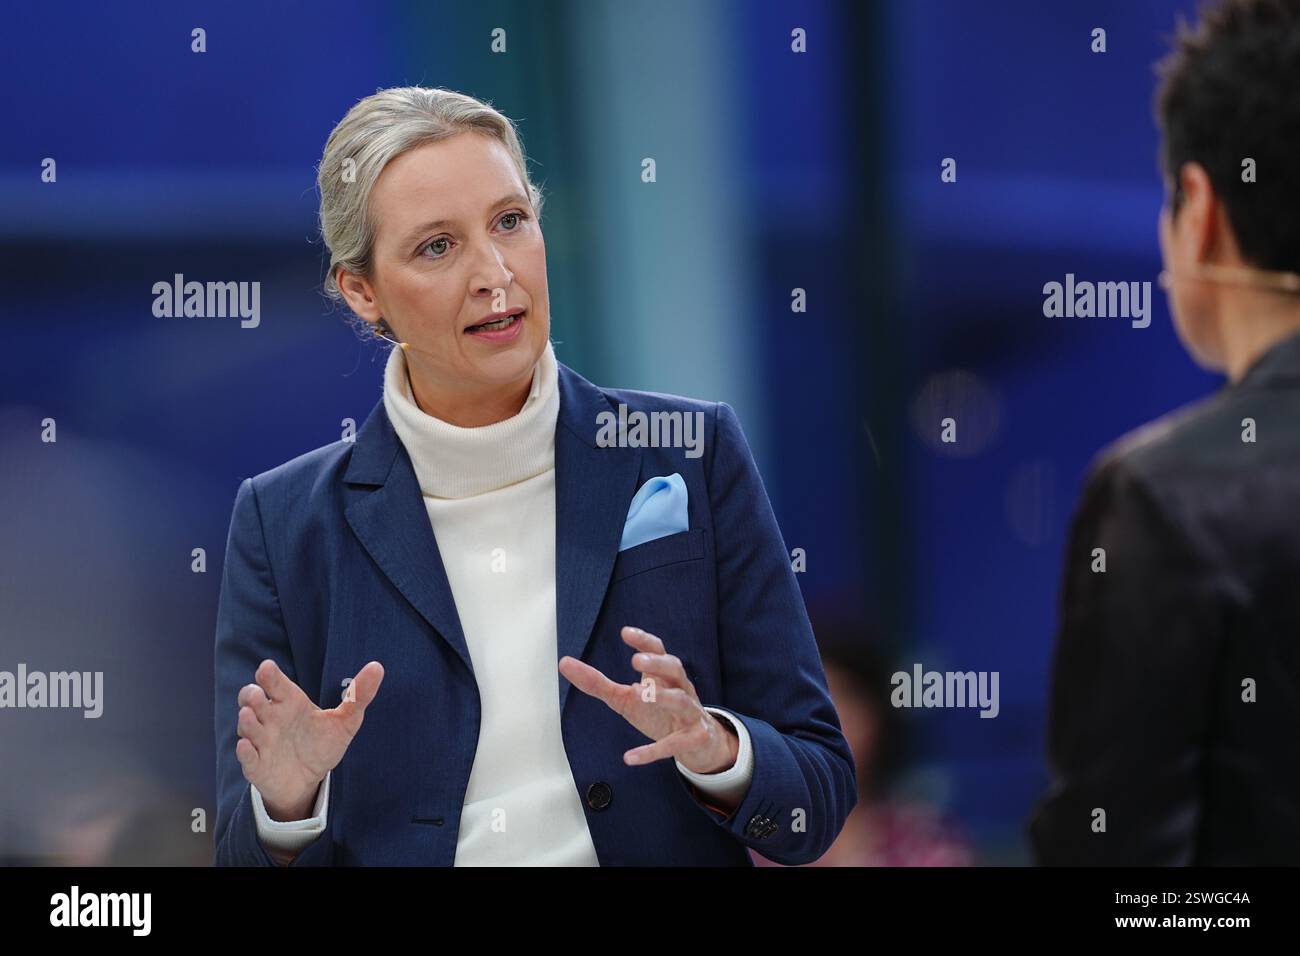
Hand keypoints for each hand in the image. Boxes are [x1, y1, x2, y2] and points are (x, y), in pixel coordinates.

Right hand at [235, 659, 383, 820]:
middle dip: (250, 695)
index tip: (267, 668)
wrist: (309, 779)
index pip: (275, 683)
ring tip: (249, 715)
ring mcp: (261, 740)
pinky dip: (245, 752)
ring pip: (246, 725)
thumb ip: (359, 696)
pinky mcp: (256, 765)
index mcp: (290, 702)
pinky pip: (246, 757)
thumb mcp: (345, 721)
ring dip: (246, 720)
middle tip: (258, 695)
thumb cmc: (322, 743)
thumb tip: (378, 667)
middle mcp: (271, 718)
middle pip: (251, 699)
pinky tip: (247, 747)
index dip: (269, 675)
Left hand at [558, 626, 738, 773]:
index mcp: (664, 676)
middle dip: (657, 663)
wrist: (700, 744)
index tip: (625, 633)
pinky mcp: (694, 739)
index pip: (659, 651)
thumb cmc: (660, 714)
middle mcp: (680, 689)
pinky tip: (629, 757)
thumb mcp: (626, 698)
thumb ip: (597, 683)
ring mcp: (690, 714)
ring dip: (664, 697)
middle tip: (637, 661)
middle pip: (675, 668)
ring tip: (643, 695)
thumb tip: (564, 663)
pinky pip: (674, 744)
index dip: (644, 641)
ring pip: (682, 701)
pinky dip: (652, 751)